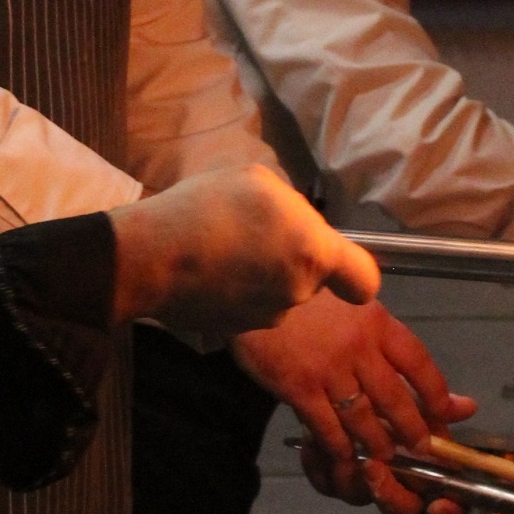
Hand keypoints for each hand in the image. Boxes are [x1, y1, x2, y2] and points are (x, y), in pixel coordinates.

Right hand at [108, 168, 379, 335]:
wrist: (149, 257)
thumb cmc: (210, 207)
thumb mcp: (260, 181)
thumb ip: (292, 208)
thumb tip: (295, 225)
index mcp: (314, 254)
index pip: (364, 282)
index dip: (356, 274)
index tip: (340, 264)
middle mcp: (297, 294)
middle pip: (310, 279)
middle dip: (291, 257)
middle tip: (253, 231)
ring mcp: (262, 319)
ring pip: (277, 293)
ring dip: (260, 274)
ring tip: (223, 248)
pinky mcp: (231, 332)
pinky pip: (246, 307)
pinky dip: (234, 292)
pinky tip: (206, 270)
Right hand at [232, 290, 476, 513]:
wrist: (249, 279)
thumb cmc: (303, 294)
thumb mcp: (349, 299)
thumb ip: (383, 335)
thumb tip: (414, 347)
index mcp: (376, 320)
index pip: (419, 363)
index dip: (438, 395)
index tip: (447, 415)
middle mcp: (359, 347)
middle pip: (397, 401)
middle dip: (414, 433)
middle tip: (421, 452)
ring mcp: (329, 370)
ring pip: (365, 423)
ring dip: (378, 448)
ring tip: (385, 460)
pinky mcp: (298, 388)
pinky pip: (328, 430)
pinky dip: (340, 451)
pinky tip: (345, 457)